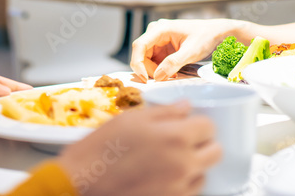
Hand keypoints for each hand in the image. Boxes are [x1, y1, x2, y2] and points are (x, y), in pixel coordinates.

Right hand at [56, 101, 221, 195]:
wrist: (79, 184)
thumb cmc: (99, 151)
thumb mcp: (130, 119)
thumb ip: (165, 112)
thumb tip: (185, 107)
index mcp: (175, 138)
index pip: (208, 126)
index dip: (199, 123)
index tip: (190, 124)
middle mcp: (182, 165)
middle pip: (215, 152)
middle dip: (204, 144)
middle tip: (186, 141)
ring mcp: (177, 189)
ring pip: (203, 175)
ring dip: (194, 166)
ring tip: (170, 161)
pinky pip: (189, 193)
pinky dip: (182, 185)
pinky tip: (163, 177)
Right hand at [130, 18, 240, 80]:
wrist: (216, 33)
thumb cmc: (205, 37)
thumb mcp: (191, 52)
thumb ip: (173, 63)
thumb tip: (157, 76)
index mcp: (160, 28)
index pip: (139, 45)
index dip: (137, 63)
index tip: (144, 78)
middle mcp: (156, 33)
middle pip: (141, 54)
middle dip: (149, 69)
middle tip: (165, 78)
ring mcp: (158, 40)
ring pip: (146, 59)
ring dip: (155, 70)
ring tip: (172, 74)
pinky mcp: (162, 48)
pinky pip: (154, 61)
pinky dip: (160, 69)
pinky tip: (172, 72)